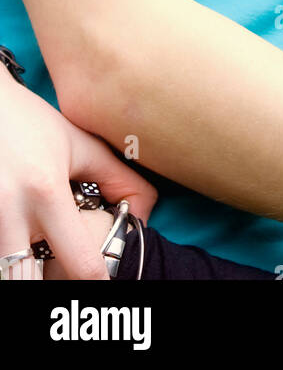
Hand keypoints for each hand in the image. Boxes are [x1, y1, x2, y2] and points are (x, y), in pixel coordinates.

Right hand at [0, 67, 156, 280]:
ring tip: (42, 256)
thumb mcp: (79, 144)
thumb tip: (144, 214)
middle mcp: (11, 214)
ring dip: (25, 272)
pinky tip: (22, 243)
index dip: (99, 283)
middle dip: (52, 286)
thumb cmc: (32, 123)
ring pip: (7, 274)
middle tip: (68, 274)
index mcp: (46, 193)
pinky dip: (7, 258)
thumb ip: (118, 178)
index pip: (80, 263)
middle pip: (31, 283)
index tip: (106, 285)